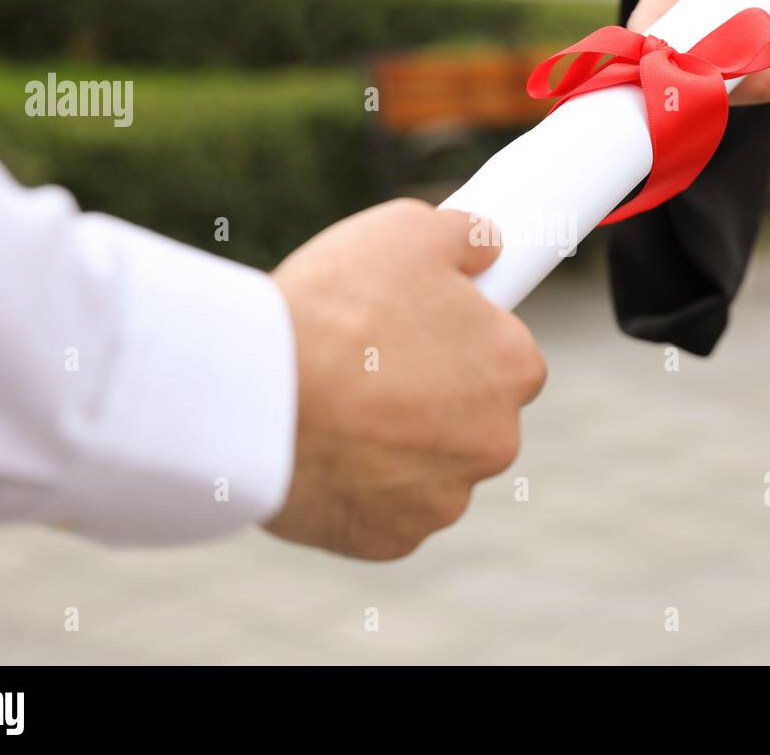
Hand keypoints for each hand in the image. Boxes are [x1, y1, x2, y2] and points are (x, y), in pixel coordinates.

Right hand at [264, 199, 545, 558]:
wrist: (257, 396)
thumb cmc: (335, 309)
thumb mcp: (406, 230)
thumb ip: (465, 236)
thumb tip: (487, 245)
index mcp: (512, 366)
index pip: (508, 354)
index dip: (462, 338)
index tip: (424, 331)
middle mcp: (496, 439)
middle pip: (472, 414)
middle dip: (431, 394)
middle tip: (368, 364)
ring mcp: (446, 497)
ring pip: (429, 465)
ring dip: (395, 443)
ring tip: (333, 405)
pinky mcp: (395, 539)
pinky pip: (385, 510)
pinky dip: (359, 488)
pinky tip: (323, 452)